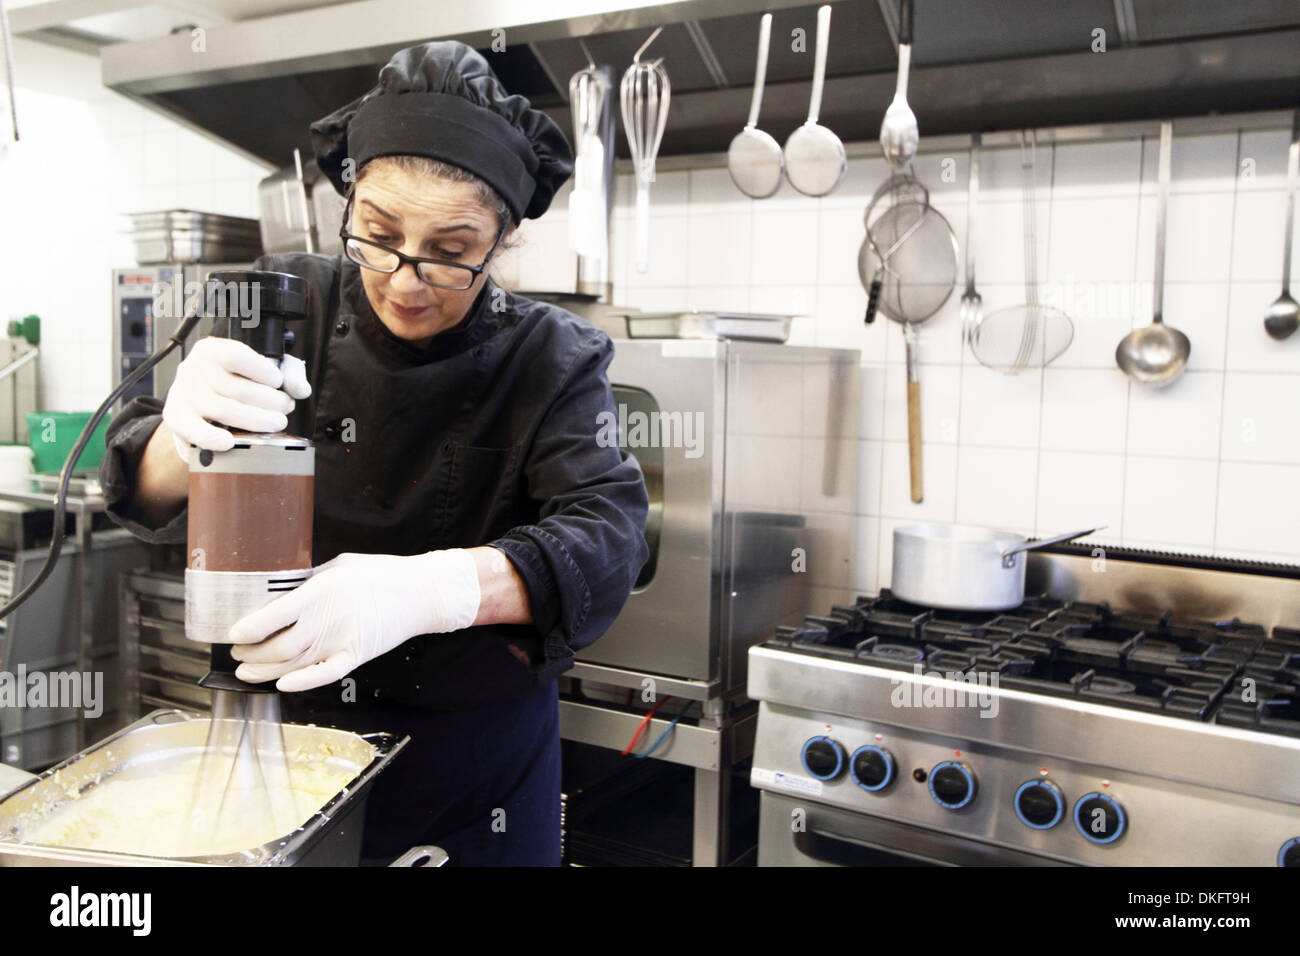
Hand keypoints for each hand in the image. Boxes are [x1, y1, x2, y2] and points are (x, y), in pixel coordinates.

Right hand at [162, 337, 311, 455]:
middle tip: (285, 408)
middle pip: (235, 388)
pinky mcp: (177, 418)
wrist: (199, 398)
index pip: (236, 356)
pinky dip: (212, 437)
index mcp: (212, 350)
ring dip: (254, 420)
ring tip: (275, 423)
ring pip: (221, 409)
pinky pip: (193, 429)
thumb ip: (288, 372)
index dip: (262, 371)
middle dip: (269, 401)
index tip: (278, 382)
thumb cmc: (234, 379)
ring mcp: (183, 393)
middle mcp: (194, 369)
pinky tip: (229, 442)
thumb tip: (301, 390)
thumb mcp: (262, 367)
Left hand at [227, 550, 481, 691]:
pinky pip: (323, 676)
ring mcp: (340, 642)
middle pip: (275, 648)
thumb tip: (283, 592)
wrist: (422, 593)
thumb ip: (309, 581)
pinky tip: (283, 686)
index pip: (269, 617)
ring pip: (292, 666)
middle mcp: (325, 620)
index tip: (233, 635)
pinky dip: (301, 683)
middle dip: (250, 655)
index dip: (245, 631)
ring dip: (264, 672)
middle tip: (239, 653)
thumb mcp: (339, 565)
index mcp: (317, 592)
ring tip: (247, 672)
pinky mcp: (355, 657)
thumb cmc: (381, 573)